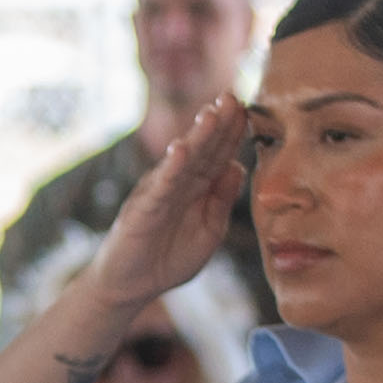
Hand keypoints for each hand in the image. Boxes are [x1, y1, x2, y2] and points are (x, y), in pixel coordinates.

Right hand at [82, 97, 252, 317]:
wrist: (131, 285)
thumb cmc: (169, 257)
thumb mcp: (209, 229)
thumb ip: (223, 199)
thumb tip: (239, 166)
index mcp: (197, 186)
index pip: (218, 153)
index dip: (233, 132)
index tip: (250, 108)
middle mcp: (178, 182)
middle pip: (202, 148)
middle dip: (218, 123)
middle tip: (233, 96)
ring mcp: (159, 192)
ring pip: (182, 161)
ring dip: (196, 137)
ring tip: (211, 114)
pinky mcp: (143, 209)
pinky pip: (159, 186)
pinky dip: (170, 168)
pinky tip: (180, 150)